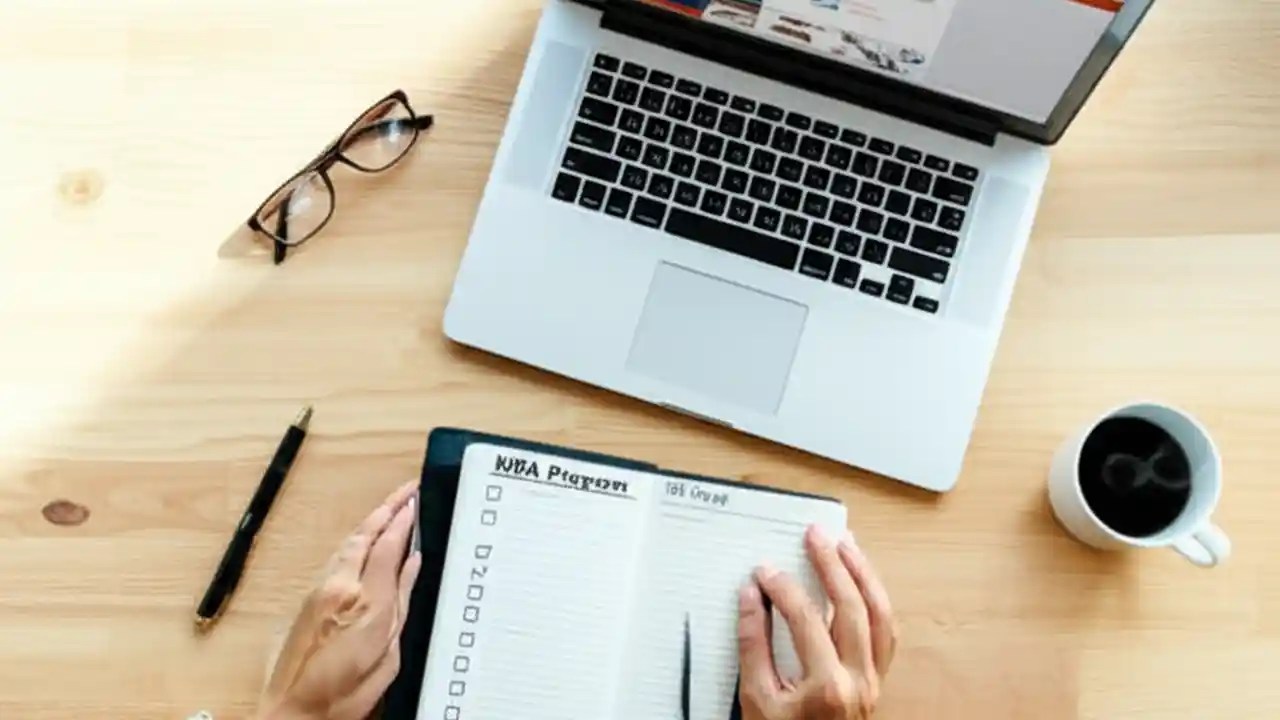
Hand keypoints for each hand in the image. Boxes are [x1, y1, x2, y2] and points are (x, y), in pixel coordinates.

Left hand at [257, 481, 421, 719]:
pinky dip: (357, 541)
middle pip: (366, 535)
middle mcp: (341, 588)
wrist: (293, 712)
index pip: (390, 546)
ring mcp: (320, 590)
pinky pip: (338, 558)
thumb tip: (413, 565)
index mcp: (368, 603)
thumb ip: (402, 604)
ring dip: (372, 522)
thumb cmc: (345, 696)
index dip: (405, 520)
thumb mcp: (390, 655)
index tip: (418, 500)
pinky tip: (367, 539)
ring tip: (391, 507)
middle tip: (408, 490)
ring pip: (349, 543)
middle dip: (388, 509)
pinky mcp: (308, 599)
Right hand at [737, 526, 896, 719]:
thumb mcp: (756, 700)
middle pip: (850, 606)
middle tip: (815, 535)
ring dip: (864, 575)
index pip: (805, 618)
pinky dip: (876, 601)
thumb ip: (753, 645)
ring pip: (880, 615)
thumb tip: (750, 597)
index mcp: (826, 687)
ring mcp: (873, 681)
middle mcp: (858, 681)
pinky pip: (886, 632)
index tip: (764, 572)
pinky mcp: (877, 682)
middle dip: (832, 564)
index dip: (783, 588)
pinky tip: (864, 581)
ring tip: (847, 545)